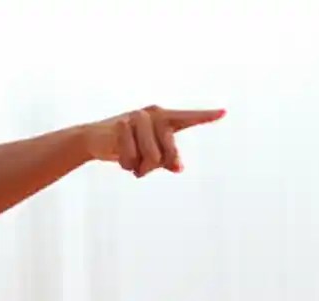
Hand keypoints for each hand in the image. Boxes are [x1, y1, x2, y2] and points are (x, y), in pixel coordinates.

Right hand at [84, 106, 225, 177]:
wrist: (94, 139)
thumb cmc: (126, 145)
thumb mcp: (148, 153)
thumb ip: (166, 159)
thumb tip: (179, 167)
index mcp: (164, 118)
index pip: (188, 118)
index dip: (206, 116)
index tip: (224, 113)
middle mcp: (153, 114)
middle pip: (169, 154)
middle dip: (156, 167)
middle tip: (142, 169)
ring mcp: (138, 118)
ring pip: (152, 158)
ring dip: (140, 168)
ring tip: (130, 162)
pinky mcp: (122, 125)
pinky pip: (132, 159)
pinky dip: (127, 166)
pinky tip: (119, 157)